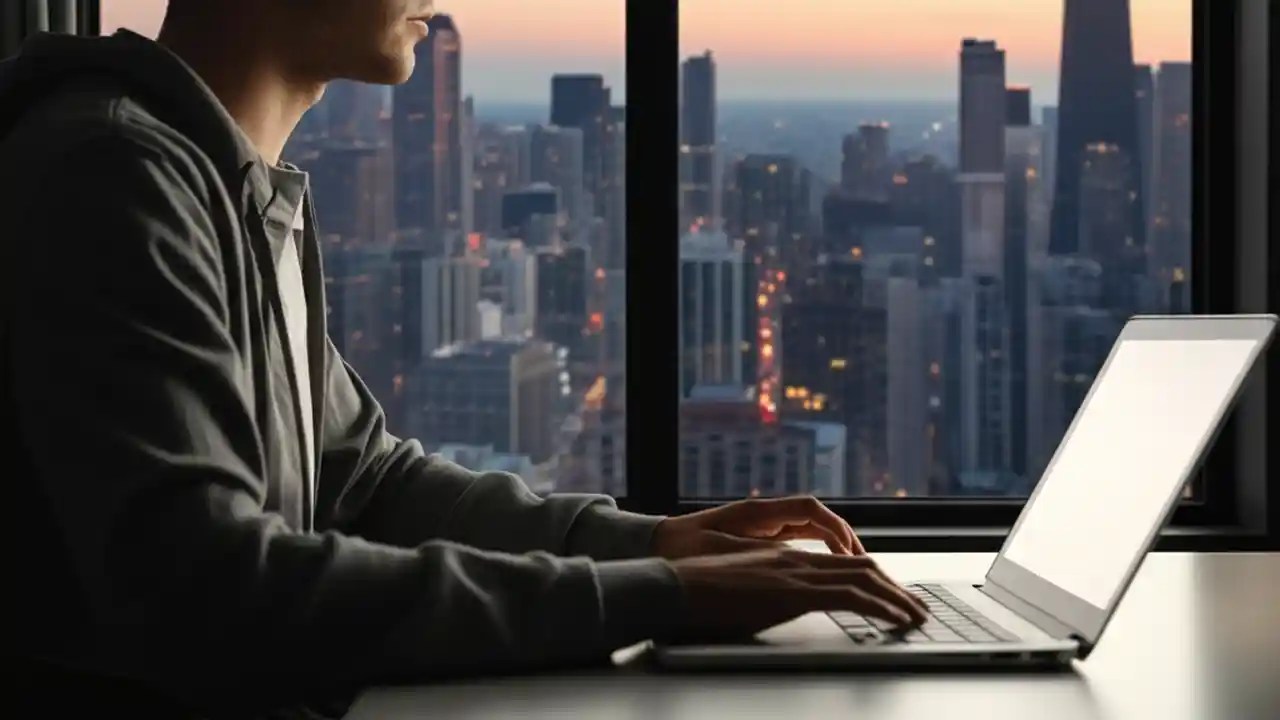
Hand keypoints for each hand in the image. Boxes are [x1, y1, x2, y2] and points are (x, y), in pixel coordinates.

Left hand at [651, 495, 863, 559]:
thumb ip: (756, 553)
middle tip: (867, 565)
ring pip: (813, 527)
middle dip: (846, 539)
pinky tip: (832, 567)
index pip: (808, 510)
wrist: (657, 543)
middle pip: (818, 517)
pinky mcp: (761, 535)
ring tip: (857, 568)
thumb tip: (791, 558)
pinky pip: (802, 536)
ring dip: (837, 544)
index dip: (835, 529)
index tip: (850, 552)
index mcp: (756, 512)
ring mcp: (764, 523)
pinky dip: (822, 548)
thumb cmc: (683, 549)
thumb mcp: (719, 552)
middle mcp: (765, 513)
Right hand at [665, 547, 929, 641]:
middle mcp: (797, 559)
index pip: (840, 565)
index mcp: (784, 558)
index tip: (890, 595)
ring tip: (916, 615)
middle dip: (893, 588)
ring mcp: (797, 573)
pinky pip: (851, 596)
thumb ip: (764, 594)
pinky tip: (896, 619)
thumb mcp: (740, 591)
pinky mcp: (795, 591)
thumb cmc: (698, 593)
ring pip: (864, 578)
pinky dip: (881, 607)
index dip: (872, 578)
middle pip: (860, 568)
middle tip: (915, 606)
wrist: (677, 584)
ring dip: (896, 598)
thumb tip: (775, 608)